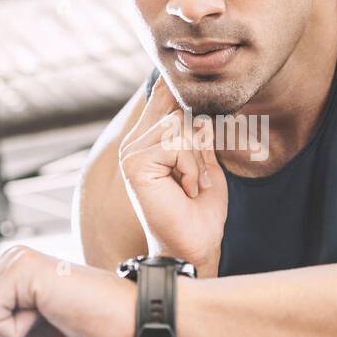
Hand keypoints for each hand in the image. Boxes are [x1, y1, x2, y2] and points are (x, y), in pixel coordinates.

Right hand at [119, 77, 228, 270]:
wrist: (194, 245)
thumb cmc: (200, 211)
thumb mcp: (205, 163)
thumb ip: (199, 134)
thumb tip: (201, 101)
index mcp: (148, 140)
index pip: (162, 96)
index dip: (179, 91)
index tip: (195, 92)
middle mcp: (135, 143)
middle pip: (176, 109)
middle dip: (199, 142)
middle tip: (198, 178)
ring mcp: (131, 152)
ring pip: (177, 126)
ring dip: (196, 159)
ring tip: (192, 186)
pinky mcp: (134, 163)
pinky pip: (175, 144)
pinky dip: (190, 168)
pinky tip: (186, 190)